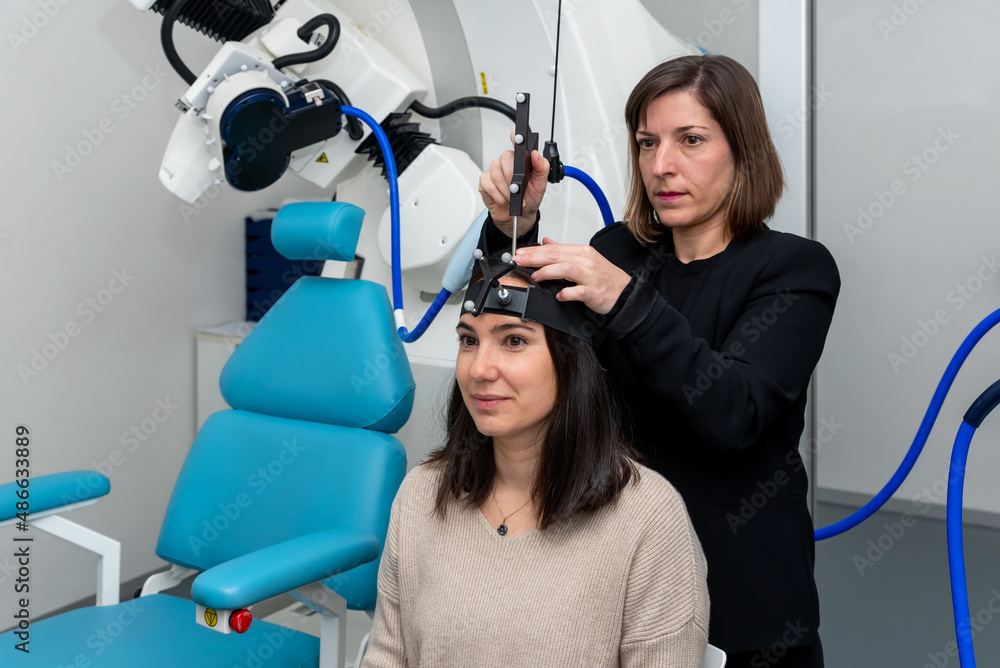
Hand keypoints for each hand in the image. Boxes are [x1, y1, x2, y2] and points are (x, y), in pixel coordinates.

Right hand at [478, 131, 549, 236]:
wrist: (519, 217)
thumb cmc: (529, 198)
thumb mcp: (541, 185)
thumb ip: (542, 168)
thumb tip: (536, 155)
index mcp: (520, 160)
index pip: (517, 142)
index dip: (515, 138)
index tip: (516, 137)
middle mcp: (506, 163)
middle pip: (505, 159)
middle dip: (512, 178)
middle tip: (518, 190)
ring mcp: (494, 171)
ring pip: (497, 175)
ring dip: (506, 191)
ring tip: (513, 199)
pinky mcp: (485, 182)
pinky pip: (489, 185)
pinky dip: (499, 196)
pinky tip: (505, 201)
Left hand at [514, 238, 631, 314]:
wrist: (625, 294)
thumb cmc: (605, 278)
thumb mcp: (584, 259)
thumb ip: (564, 250)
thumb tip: (546, 241)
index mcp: (582, 252)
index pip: (554, 248)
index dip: (534, 250)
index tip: (519, 253)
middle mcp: (586, 261)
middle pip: (556, 256)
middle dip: (534, 258)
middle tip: (518, 260)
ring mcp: (591, 276)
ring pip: (566, 269)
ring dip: (548, 272)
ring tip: (536, 276)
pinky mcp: (594, 292)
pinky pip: (578, 291)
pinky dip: (567, 293)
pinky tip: (559, 296)